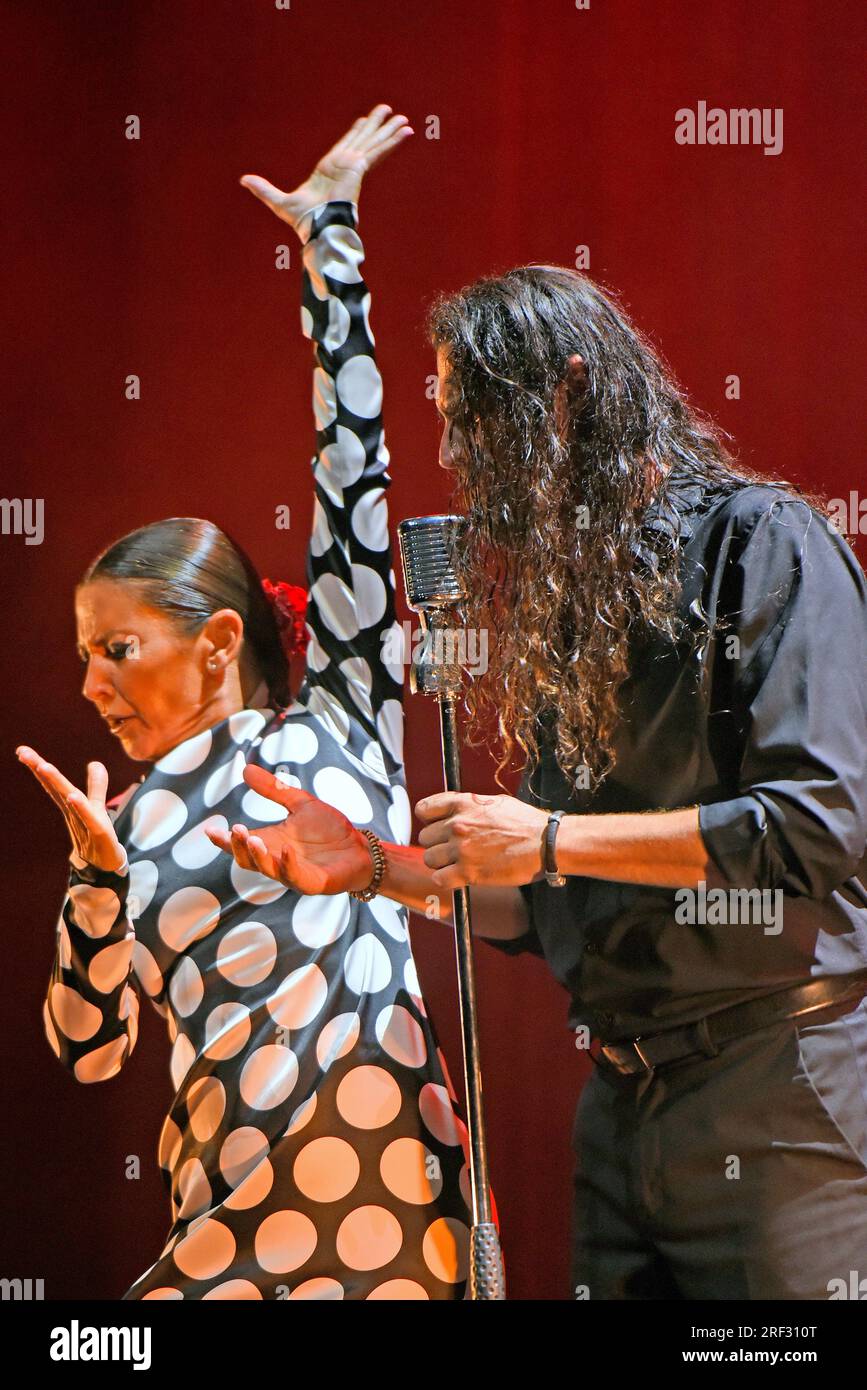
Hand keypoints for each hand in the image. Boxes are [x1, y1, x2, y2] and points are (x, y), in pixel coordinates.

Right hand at [16, 745, 126, 871]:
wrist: (104, 865)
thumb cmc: (96, 834)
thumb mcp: (96, 806)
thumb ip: (96, 785)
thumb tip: (94, 762)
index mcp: (70, 803)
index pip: (52, 782)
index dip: (38, 765)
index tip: (22, 750)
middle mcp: (73, 811)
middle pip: (55, 787)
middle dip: (40, 769)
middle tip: (24, 753)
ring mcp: (83, 821)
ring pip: (68, 800)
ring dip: (56, 783)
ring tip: (44, 766)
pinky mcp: (98, 832)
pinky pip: (88, 818)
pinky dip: (80, 807)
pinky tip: (72, 796)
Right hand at [205, 764, 375, 894]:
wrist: (360, 848)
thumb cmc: (330, 830)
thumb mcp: (301, 803)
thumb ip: (274, 789)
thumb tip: (246, 769)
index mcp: (271, 842)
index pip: (240, 844)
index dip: (224, 840)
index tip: (209, 829)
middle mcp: (277, 860)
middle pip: (247, 859)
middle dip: (237, 846)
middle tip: (234, 830)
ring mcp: (293, 874)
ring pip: (267, 870)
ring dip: (258, 856)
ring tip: (251, 839)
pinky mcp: (312, 882)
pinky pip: (296, 877)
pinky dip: (288, 865)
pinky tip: (286, 851)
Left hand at [240, 103, 412, 232]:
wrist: (316, 228)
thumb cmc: (302, 221)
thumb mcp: (278, 201)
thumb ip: (264, 189)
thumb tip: (243, 180)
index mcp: (329, 172)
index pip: (345, 148)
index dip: (354, 134)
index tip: (363, 122)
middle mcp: (344, 167)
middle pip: (362, 140)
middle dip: (376, 127)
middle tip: (388, 112)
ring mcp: (353, 167)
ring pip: (373, 143)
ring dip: (388, 130)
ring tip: (404, 119)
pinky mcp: (359, 169)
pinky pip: (377, 151)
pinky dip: (390, 142)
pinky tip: (404, 132)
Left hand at [415, 792, 549, 890]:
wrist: (545, 843)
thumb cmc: (525, 822)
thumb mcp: (494, 802)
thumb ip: (469, 806)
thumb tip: (455, 813)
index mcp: (463, 803)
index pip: (424, 809)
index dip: (429, 820)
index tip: (437, 826)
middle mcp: (458, 825)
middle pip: (425, 837)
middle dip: (437, 843)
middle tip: (453, 848)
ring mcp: (462, 849)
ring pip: (429, 859)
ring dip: (441, 863)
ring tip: (458, 863)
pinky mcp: (469, 872)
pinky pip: (439, 879)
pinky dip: (446, 880)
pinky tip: (459, 876)